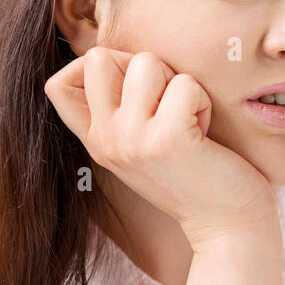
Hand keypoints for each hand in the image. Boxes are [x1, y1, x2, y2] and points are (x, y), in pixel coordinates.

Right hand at [44, 47, 276, 247]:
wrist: (228, 228)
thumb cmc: (197, 179)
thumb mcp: (143, 148)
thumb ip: (121, 113)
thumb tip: (117, 56)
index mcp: (97, 142)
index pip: (55, 85)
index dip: (91, 67)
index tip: (131, 89)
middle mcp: (107, 141)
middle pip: (99, 57)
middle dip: (142, 65)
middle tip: (168, 102)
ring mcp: (133, 140)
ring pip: (145, 62)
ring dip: (178, 82)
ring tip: (189, 120)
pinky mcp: (167, 138)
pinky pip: (185, 83)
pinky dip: (202, 99)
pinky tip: (204, 133)